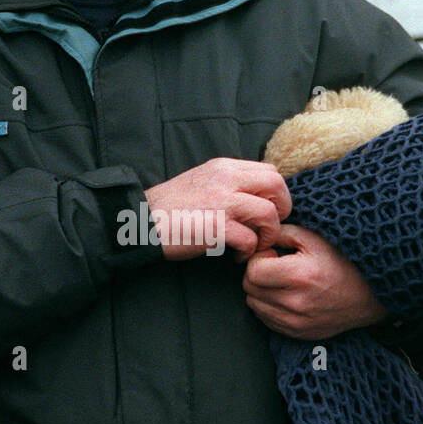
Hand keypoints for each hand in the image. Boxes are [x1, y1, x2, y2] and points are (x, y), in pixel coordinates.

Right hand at [144, 158, 290, 259]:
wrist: (140, 221)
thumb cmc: (170, 208)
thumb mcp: (201, 182)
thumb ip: (228, 184)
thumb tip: (256, 197)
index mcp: (223, 167)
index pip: (269, 171)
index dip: (276, 193)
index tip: (268, 211)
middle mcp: (226, 179)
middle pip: (276, 185)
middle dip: (282, 209)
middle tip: (269, 228)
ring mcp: (222, 202)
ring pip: (269, 214)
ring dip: (268, 235)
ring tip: (254, 246)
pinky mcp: (216, 228)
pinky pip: (250, 239)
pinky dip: (249, 251)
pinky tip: (236, 256)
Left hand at [241, 223, 386, 337]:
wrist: (370, 295)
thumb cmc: (344, 262)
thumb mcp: (315, 238)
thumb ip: (282, 234)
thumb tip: (259, 239)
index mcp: (299, 276)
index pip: (252, 271)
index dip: (258, 258)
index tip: (272, 254)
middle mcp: (295, 303)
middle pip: (250, 289)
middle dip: (257, 274)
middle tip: (276, 267)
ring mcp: (296, 322)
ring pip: (255, 306)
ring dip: (262, 292)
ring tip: (282, 281)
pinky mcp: (298, 333)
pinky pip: (267, 321)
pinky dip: (270, 307)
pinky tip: (287, 296)